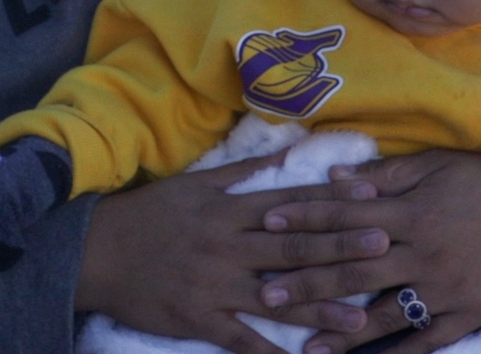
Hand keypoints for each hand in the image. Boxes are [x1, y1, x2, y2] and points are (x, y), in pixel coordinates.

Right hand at [76, 154, 391, 353]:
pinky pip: (240, 339)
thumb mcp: (196, 183)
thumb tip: (290, 147)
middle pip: (293, 247)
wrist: (95, 251)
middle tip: (384, 249)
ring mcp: (215, 284)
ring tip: (362, 317)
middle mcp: (229, 244)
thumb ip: (246, 168)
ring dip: (321, 308)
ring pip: (276, 297)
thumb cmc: (149, 213)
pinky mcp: (198, 317)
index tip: (372, 200)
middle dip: (341, 248)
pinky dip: (270, 352)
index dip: (333, 202)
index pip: (292, 204)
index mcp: (231, 209)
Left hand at [257, 150, 480, 353]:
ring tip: (304, 346)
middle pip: (354, 270)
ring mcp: (446, 287)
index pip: (346, 215)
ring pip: (385, 313)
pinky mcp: (469, 313)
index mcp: (411, 210)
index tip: (267, 225)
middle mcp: (423, 251)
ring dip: (342, 330)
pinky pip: (427, 339)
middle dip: (308, 281)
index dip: (305, 219)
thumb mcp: (435, 165)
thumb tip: (333, 179)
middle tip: (266, 295)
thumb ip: (383, 176)